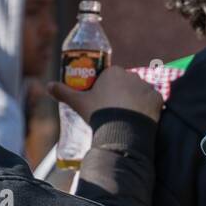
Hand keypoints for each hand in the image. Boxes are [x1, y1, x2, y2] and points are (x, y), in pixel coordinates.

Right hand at [47, 66, 162, 123]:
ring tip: (128, 118)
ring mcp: (146, 86)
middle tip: (116, 113)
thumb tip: (48, 86)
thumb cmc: (99, 115)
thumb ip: (64, 93)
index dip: (107, 91)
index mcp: (113, 73)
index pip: (110, 78)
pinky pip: (152, 102)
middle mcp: (132, 75)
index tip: (104, 104)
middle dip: (122, 95)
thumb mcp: (79, 103)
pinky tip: (141, 120)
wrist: (120, 132)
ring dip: (136, 102)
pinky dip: (148, 109)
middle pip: (126, 84)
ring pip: (140, 92)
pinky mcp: (157, 98)